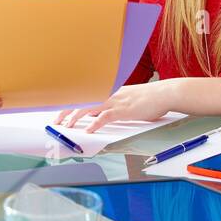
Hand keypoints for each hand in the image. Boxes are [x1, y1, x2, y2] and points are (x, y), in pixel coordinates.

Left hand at [53, 83, 172, 133]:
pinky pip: (105, 117)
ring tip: (67, 126)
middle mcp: (108, 94)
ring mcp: (115, 101)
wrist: (164, 93)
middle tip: (56, 121)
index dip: (69, 101)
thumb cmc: (148, 98)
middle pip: (81, 99)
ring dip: (75, 116)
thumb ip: (110, 104)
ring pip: (89, 106)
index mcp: (107, 90)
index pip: (84, 94)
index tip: (58, 110)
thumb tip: (96, 113)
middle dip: (65, 109)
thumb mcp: (125, 99)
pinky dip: (95, 124)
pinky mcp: (123, 110)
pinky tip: (89, 130)